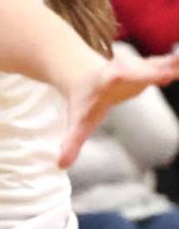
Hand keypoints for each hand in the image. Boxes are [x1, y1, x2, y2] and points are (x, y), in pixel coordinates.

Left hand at [59, 51, 178, 167]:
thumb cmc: (82, 102)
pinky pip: (164, 67)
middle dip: (156, 68)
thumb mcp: (77, 122)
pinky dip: (174, 66)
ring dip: (170, 64)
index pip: (117, 76)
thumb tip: (60, 165)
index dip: (128, 74)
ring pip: (156, 64)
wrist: (81, 75)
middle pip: (142, 68)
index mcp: (106, 79)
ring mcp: (136, 67)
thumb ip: (71, 142)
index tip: (132, 71)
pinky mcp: (147, 69)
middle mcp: (123, 69)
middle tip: (173, 67)